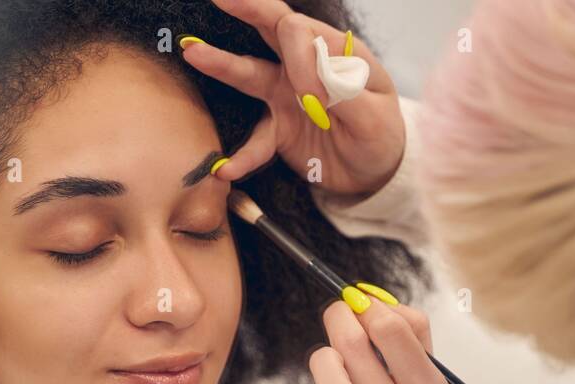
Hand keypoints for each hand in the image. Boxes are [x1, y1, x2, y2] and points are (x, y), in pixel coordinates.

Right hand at [179, 0, 406, 197]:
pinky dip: (241, 155)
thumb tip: (313, 69)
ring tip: (192, 52)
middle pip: (271, 28)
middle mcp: (306, 67)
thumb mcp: (374, 117)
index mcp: (335, 53)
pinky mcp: (277, 128)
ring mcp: (287, 96)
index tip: (313, 95)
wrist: (375, 175)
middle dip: (246, 8)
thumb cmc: (382, 137)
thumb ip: (344, 92)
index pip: (301, 33)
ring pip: (249, 73)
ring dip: (221, 64)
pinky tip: (227, 169)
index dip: (296, 56)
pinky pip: (253, 139)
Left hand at [305, 297, 522, 383]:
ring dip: (327, 364)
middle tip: (339, 317)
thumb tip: (374, 301)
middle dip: (338, 319)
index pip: (391, 329)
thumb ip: (414, 345)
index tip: (361, 305)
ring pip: (326, 375)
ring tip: (340, 374)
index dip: (367, 307)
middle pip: (350, 343)